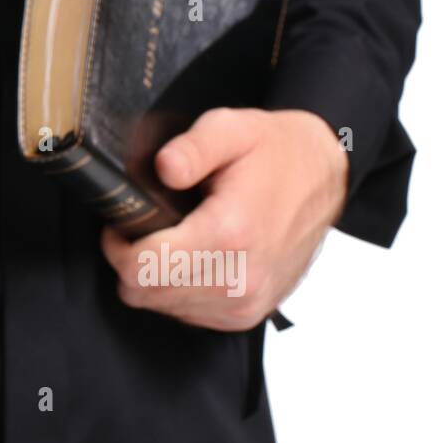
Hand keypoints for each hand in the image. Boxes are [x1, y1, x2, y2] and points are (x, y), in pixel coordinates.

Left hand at [101, 108, 348, 330]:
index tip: (123, 221)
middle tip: (146, 225)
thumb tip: (164, 168)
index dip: (117, 244)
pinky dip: (176, 289)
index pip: (142, 268)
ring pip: (161, 306)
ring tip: (173, 237)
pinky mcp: (247, 313)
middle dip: (130, 259)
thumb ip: (192, 147)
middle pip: (144, 291)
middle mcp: (239, 279)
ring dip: (153, 276)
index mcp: (229, 234)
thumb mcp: (232, 128)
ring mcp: (245, 302)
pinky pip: (186, 314)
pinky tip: (191, 256)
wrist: (325, 178)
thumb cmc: (276, 152)